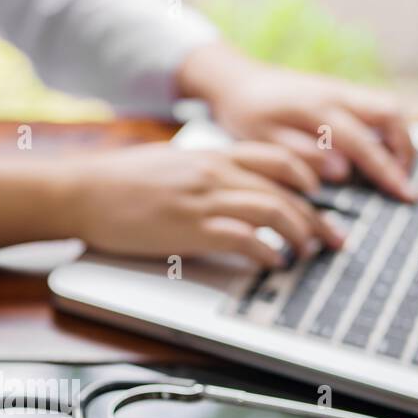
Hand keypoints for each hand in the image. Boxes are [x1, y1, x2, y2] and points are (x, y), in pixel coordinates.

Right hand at [66, 142, 344, 267]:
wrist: (83, 192)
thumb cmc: (118, 182)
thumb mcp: (169, 165)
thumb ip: (203, 172)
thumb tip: (224, 187)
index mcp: (211, 155)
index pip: (276, 158)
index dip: (307, 178)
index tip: (322, 198)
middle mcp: (215, 173)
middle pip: (285, 189)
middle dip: (316, 217)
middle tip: (334, 239)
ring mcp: (204, 201)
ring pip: (273, 210)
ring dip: (299, 234)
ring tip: (308, 254)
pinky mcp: (190, 230)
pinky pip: (244, 238)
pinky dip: (267, 251)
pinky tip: (274, 262)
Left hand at [178, 42, 416, 200]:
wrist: (236, 80)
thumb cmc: (245, 115)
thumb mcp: (261, 140)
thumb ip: (300, 155)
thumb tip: (342, 171)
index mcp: (317, 109)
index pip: (364, 142)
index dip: (387, 171)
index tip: (406, 195)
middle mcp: (336, 93)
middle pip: (391, 113)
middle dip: (405, 149)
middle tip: (403, 183)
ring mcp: (342, 88)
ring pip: (389, 107)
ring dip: (400, 138)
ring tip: (394, 171)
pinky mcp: (341, 90)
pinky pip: (376, 107)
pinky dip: (386, 130)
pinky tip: (377, 154)